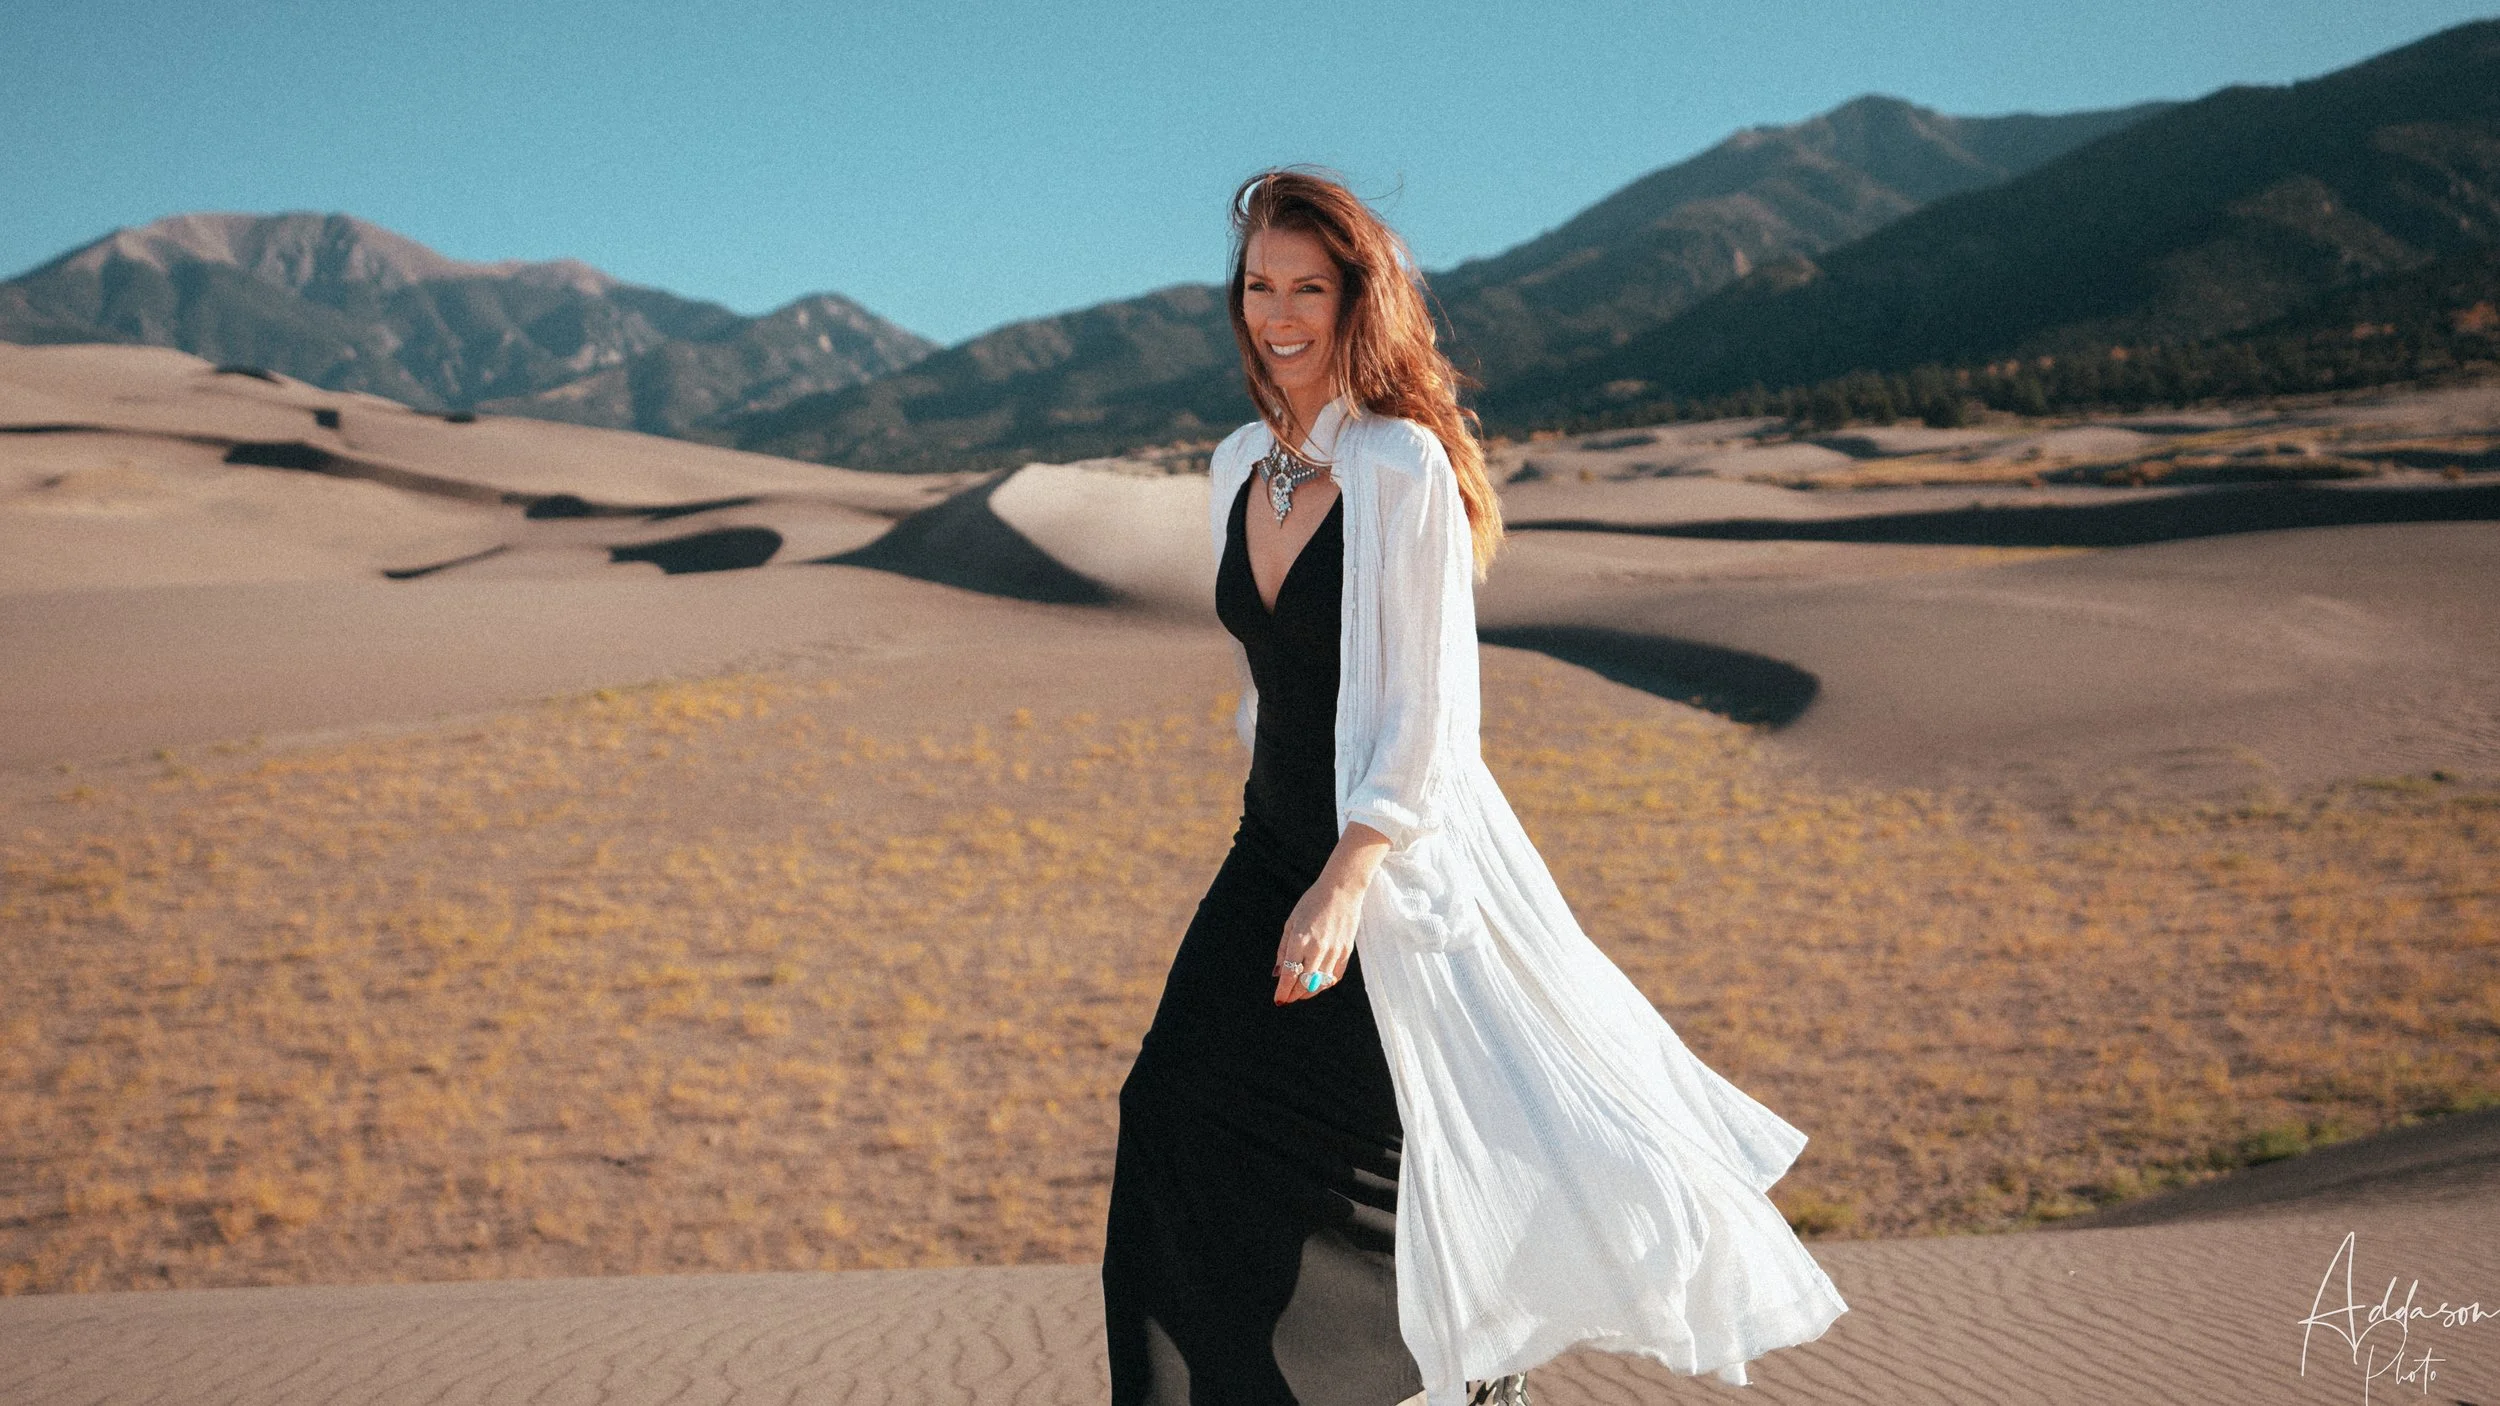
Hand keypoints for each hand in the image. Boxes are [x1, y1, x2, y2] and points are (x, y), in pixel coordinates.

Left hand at [1272, 822, 1389, 1003]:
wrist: (1341, 890)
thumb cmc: (1312, 903)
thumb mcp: (1291, 923)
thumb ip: (1283, 950)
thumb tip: (1277, 973)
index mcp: (1300, 940)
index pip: (1289, 975)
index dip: (1283, 991)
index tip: (1278, 999)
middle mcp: (1318, 949)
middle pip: (1305, 983)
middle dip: (1294, 994)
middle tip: (1287, 998)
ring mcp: (1334, 951)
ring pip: (1321, 984)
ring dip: (1308, 992)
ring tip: (1300, 993)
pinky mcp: (1346, 951)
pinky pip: (1335, 976)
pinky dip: (1325, 984)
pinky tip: (1317, 983)